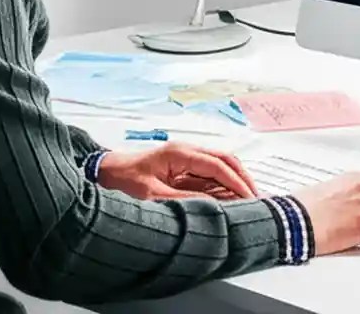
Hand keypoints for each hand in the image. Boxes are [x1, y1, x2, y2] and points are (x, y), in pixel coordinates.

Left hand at [96, 142, 259, 200]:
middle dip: (243, 178)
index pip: (218, 165)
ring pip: (220, 166)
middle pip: (225, 160)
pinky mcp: (182, 169)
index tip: (250, 198)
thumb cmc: (122, 182)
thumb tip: (213, 207)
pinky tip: (231, 199)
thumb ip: (183, 201)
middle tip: (257, 197)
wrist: (102, 173)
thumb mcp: (152, 196)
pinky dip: (224, 186)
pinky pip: (209, 175)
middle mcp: (187, 152)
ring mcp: (185, 159)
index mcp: (180, 153)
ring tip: (249, 199)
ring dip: (235, 181)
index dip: (236, 182)